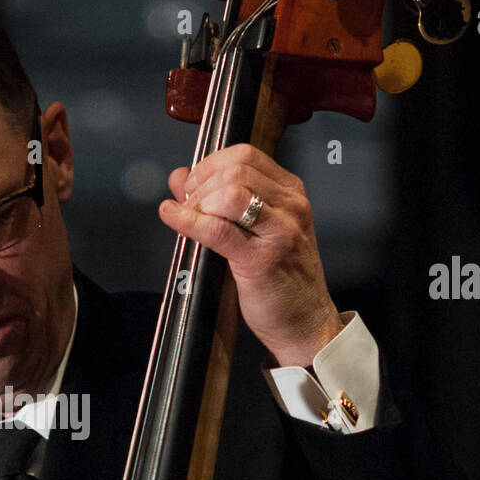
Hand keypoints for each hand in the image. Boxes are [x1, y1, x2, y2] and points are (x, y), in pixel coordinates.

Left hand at [159, 144, 342, 367]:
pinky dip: (188, 221)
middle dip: (201, 184)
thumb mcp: (254, 231)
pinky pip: (218, 230)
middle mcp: (291, 206)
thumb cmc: (280, 279)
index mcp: (291, 193)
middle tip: (187, 205)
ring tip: (188, 218)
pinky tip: (173, 217)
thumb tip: (179, 177)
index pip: (245, 156)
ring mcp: (280, 231)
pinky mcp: (262, 259)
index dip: (210, 165)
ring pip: (229, 193)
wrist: (305, 323)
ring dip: (198, 202)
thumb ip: (219, 200)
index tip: (193, 185)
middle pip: (235, 169)